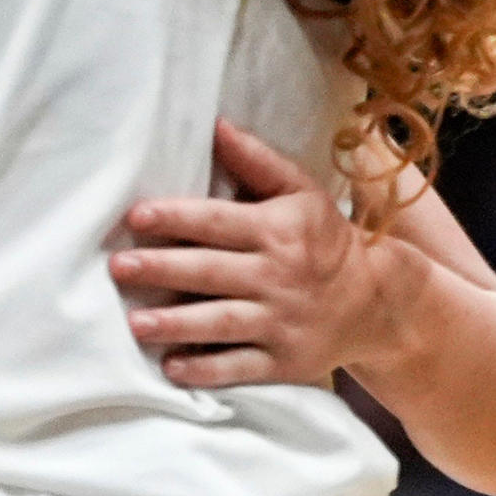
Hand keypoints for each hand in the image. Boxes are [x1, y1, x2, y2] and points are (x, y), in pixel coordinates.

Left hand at [109, 123, 429, 389]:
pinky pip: (241, 367)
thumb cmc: (323, 239)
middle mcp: (279, 277)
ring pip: (222, 323)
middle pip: (212, 272)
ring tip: (135, 323)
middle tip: (119, 268)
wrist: (376, 302)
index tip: (137, 215)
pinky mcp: (285, 363)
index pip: (219, 222)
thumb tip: (215, 125)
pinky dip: (206, 370)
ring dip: (177, 324)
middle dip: (163, 269)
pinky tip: (172, 368)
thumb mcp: (301, 193)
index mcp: (278, 231)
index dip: (177, 217)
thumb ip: (257, 161)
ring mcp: (282, 323)